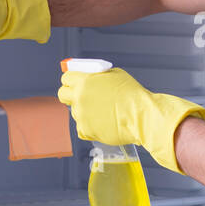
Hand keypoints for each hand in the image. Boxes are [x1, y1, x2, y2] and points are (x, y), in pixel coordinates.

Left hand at [58, 67, 204, 174]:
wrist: (142, 116)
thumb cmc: (133, 96)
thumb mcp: (115, 75)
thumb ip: (97, 76)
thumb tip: (90, 78)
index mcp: (85, 81)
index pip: (66, 77)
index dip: (71, 80)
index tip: (74, 83)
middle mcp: (80, 97)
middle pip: (62, 94)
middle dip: (70, 95)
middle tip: (81, 97)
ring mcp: (81, 115)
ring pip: (75, 112)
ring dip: (85, 112)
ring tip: (103, 112)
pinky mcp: (86, 130)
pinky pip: (82, 128)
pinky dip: (91, 126)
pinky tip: (104, 122)